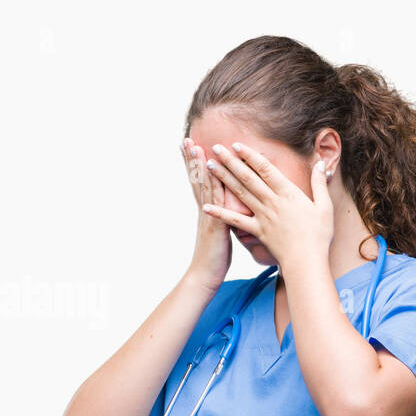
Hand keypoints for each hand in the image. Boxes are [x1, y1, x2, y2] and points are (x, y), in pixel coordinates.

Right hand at [183, 137, 231, 286]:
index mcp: (208, 212)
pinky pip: (213, 199)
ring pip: (201, 185)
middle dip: (191, 159)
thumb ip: (223, 223)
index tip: (192, 149)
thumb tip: (230, 216)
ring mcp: (208, 214)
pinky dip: (211, 182)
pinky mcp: (214, 222)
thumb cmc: (215, 259)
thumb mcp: (220, 236)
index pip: (200, 184)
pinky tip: (210, 169)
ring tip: (192, 146)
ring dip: (197, 165)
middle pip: (196, 180)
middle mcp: (205, 210)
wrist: (205, 275)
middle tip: (185, 139)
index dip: (195, 167)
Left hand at [200, 142, 333, 272]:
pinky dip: (220, 213)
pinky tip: (205, 206)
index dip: (250, 155)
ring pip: (239, 192)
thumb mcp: (325, 206)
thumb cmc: (319, 236)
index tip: (237, 145)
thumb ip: (319, 183)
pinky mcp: (257, 231)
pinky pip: (235, 221)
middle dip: (231, 161)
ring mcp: (262, 216)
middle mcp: (272, 201)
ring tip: (209, 165)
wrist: (307, 261)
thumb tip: (319, 163)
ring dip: (223, 177)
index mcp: (288, 193)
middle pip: (248, 177)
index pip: (266, 168)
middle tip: (215, 147)